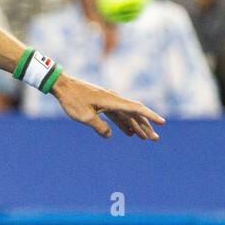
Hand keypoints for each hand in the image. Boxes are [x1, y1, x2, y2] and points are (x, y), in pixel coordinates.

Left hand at [51, 73, 166, 139]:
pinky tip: (128, 133)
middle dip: (145, 126)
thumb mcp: (85, 117)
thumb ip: (99, 127)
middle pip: (134, 114)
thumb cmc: (72, 100)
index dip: (150, 116)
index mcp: (112, 101)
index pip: (136, 108)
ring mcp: (108, 101)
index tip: (162, 122)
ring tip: (144, 138)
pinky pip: (116, 115)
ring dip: (135, 126)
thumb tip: (109, 135)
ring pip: (126, 115)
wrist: (62, 85)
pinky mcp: (102, 103)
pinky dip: (123, 123)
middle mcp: (114, 99)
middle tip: (154, 139)